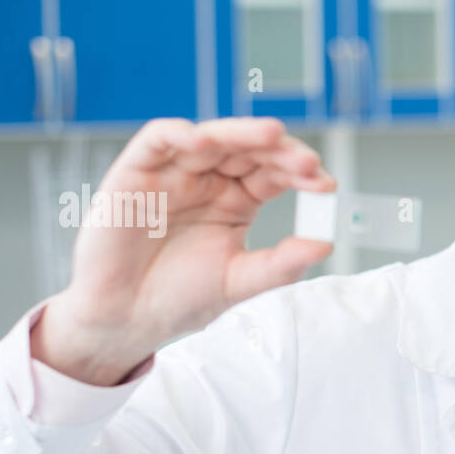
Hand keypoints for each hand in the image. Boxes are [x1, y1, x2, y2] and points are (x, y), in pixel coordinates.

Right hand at [32, 116, 336, 384]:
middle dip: (279, 151)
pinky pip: (156, 141)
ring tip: (271, 135)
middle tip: (307, 162)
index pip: (274, 173)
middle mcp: (208, 180)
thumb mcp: (241, 281)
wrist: (128, 319)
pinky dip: (177, 134)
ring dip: (240, 133)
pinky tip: (202, 140)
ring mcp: (173, 174)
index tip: (326, 186)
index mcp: (237, 200)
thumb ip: (282, 264)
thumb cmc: (182, 298)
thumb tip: (326, 244)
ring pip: (210, 138)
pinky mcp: (135, 173)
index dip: (300, 173)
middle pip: (248, 150)